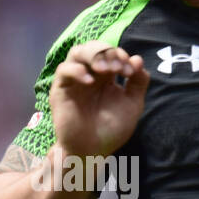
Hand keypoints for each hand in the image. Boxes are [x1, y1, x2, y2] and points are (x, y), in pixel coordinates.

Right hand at [50, 42, 148, 157]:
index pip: (112, 53)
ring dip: (93, 55)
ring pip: (77, 52)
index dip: (121, 56)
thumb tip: (137, 59)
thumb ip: (138, 83)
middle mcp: (90, 74)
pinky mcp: (61, 89)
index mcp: (107, 76)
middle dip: (108, 52)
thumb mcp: (132, 105)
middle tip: (117, 67)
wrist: (93, 151)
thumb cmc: (112, 130)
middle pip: (94, 47)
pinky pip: (63, 70)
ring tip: (104, 69)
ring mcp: (74, 80)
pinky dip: (76, 70)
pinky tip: (90, 81)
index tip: (131, 72)